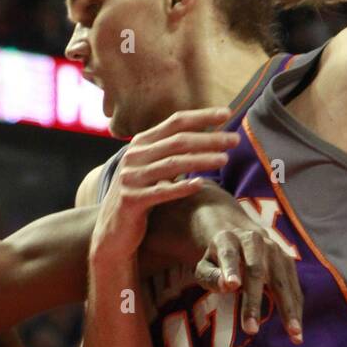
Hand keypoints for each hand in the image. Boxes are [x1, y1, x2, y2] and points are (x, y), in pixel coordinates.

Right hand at [90, 109, 238, 274]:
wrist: (112, 233)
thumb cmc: (140, 198)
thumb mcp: (151, 170)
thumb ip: (169, 153)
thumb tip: (207, 138)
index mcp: (140, 144)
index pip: (175, 122)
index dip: (202, 116)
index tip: (228, 114)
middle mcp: (133, 157)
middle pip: (178, 141)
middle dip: (209, 138)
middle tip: (234, 140)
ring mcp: (130, 178)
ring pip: (173, 164)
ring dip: (202, 159)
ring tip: (225, 159)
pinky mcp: (131, 200)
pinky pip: (162, 192)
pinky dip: (182, 187)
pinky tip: (201, 183)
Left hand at [190, 195, 304, 342]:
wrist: (241, 238)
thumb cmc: (217, 261)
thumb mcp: (204, 266)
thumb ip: (210, 276)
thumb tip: (226, 285)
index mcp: (228, 240)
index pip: (228, 255)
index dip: (230, 269)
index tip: (231, 285)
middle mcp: (255, 241)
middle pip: (256, 272)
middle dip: (253, 301)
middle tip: (251, 330)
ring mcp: (275, 251)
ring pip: (282, 281)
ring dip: (288, 309)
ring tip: (293, 334)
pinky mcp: (288, 261)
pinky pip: (294, 287)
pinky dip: (296, 309)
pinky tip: (297, 330)